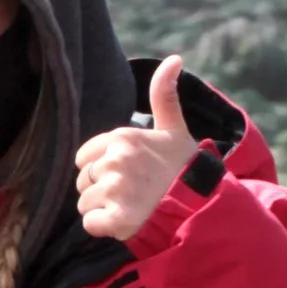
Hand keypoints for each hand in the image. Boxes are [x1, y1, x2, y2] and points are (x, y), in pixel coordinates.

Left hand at [74, 55, 201, 241]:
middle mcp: (115, 161)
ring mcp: (115, 190)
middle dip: (102, 190)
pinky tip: (127, 223)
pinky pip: (91, 224)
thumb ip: (164, 94)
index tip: (129, 174)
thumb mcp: (174, 129)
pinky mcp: (116, 219)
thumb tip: (174, 58)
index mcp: (121, 138)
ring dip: (103, 210)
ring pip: (85, 203)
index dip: (102, 168)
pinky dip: (105, 228)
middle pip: (83, 180)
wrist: (203, 207)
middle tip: (134, 193)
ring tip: (133, 208)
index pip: (84, 157)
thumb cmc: (185, 168)